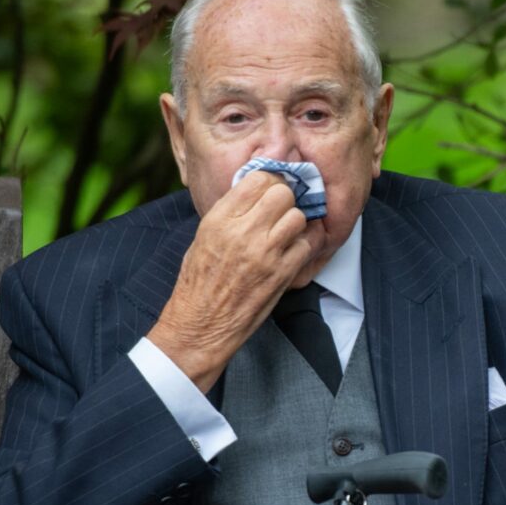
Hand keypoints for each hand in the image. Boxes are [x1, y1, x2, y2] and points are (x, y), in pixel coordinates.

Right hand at [145, 171, 326, 391]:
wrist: (201, 325)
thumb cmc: (198, 284)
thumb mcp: (204, 236)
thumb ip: (230, 213)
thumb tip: (255, 194)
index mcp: (220, 219)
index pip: (258, 179)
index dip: (269, 182)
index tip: (269, 191)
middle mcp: (243, 231)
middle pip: (283, 193)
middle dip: (285, 199)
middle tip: (280, 211)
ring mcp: (265, 253)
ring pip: (298, 217)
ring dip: (296, 222)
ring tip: (286, 232)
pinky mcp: (282, 274)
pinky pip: (307, 245)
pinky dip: (304, 246)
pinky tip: (293, 251)